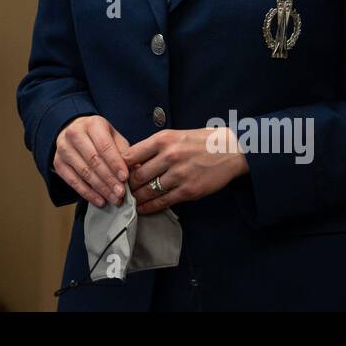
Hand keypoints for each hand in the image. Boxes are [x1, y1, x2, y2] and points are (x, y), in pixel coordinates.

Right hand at [53, 116, 130, 207]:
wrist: (75, 132)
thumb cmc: (99, 137)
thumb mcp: (114, 137)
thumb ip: (124, 152)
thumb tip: (137, 171)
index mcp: (92, 124)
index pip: (104, 146)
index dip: (115, 163)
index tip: (125, 178)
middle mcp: (74, 134)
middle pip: (93, 160)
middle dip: (109, 179)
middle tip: (121, 194)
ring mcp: (63, 148)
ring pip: (83, 172)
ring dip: (100, 188)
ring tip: (114, 199)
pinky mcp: (58, 162)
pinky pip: (72, 181)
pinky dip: (87, 193)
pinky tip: (100, 200)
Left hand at [123, 127, 248, 214]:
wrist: (230, 150)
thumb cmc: (199, 142)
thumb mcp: (174, 136)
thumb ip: (153, 148)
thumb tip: (131, 163)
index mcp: (163, 140)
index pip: (130, 156)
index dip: (119, 168)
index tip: (115, 176)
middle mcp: (169, 156)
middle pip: (136, 176)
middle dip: (126, 187)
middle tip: (119, 193)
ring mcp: (179, 174)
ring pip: (148, 191)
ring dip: (136, 199)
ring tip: (128, 203)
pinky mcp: (188, 190)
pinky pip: (163, 201)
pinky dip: (149, 207)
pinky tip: (142, 209)